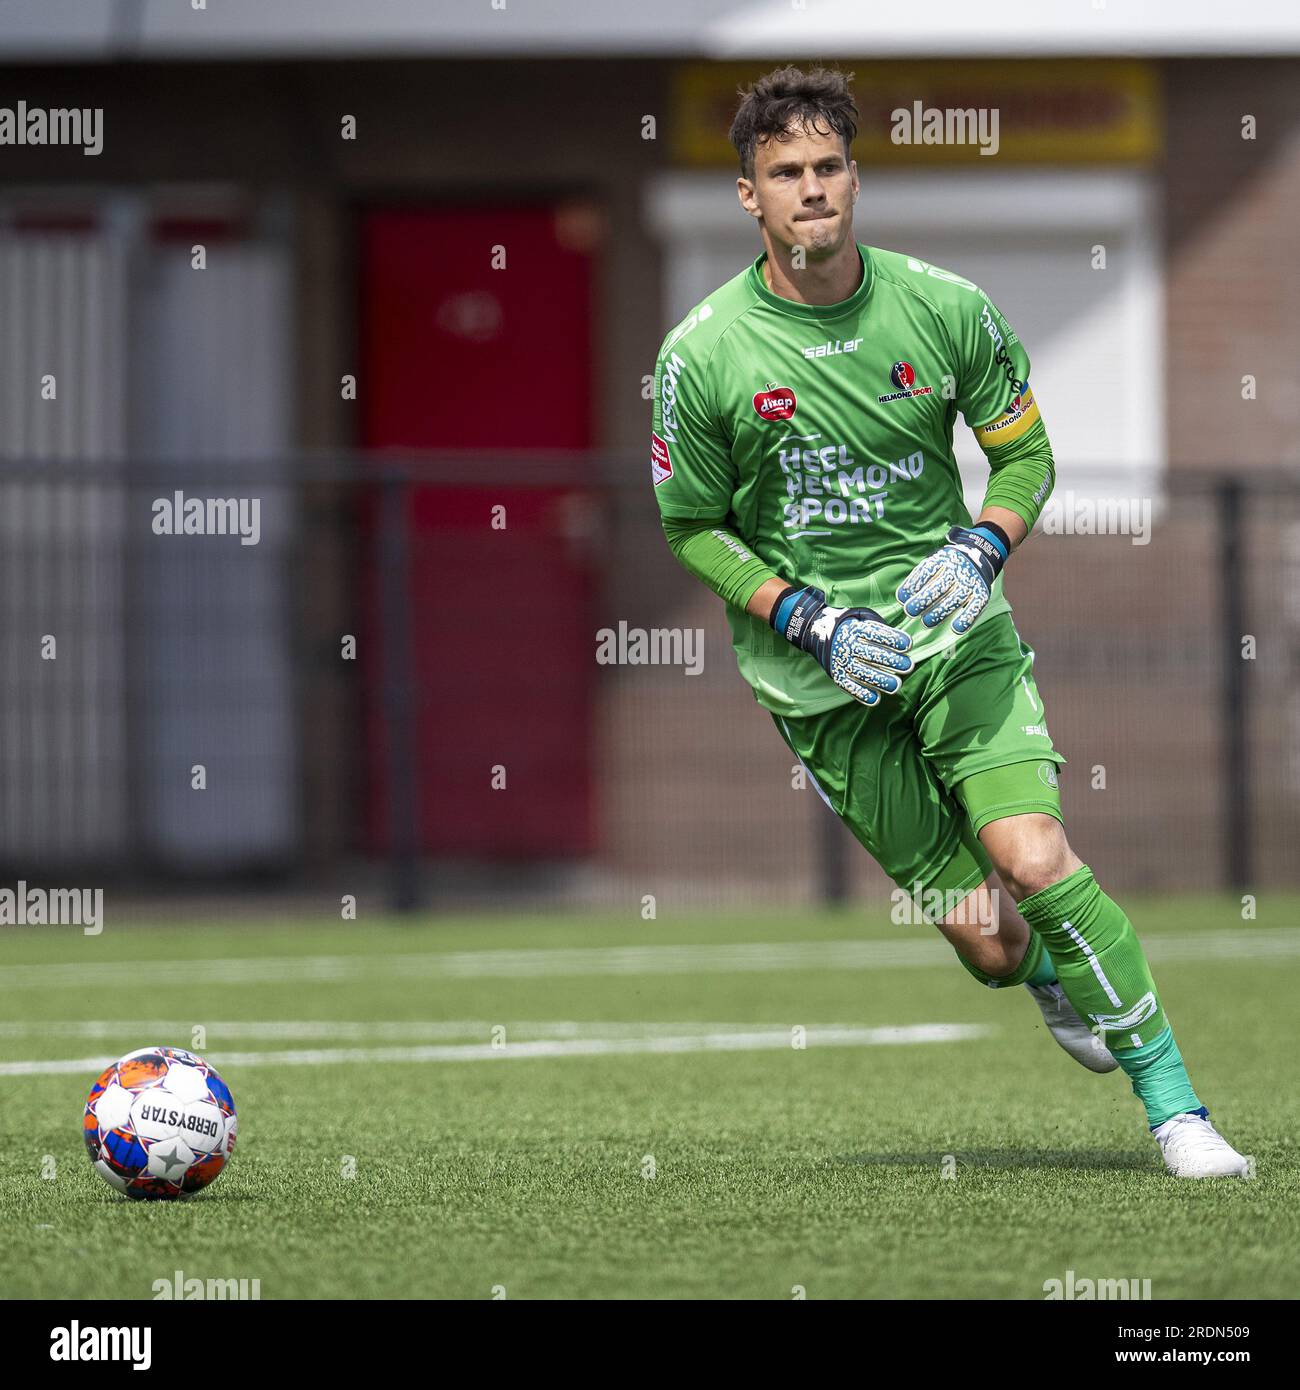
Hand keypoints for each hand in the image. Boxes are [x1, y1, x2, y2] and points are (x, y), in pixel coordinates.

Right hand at [771, 585, 912, 706]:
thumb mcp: (862, 616)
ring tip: (896, 685)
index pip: (877, 634)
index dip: (893, 639)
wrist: (816, 630)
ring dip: (880, 680)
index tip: (908, 645)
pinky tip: (875, 699)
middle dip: (892, 661)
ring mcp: (840, 661)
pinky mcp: (836, 674)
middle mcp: (847, 645)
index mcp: (856, 629)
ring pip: (862, 673)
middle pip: (872, 654)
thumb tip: (902, 641)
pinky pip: (848, 686)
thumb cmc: (850, 625)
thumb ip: (880, 626)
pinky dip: (861, 694)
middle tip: (908, 666)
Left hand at [895, 523, 1010, 633]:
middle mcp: (958, 570)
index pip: (926, 571)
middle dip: (923, 600)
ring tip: (926, 622)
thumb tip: (901, 598)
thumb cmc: (944, 567)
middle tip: (910, 612)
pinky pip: (975, 606)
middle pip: (940, 586)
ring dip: (940, 612)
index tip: (902, 599)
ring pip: (956, 598)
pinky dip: (967, 618)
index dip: (913, 585)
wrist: (977, 555)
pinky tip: (956, 628)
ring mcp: (970, 582)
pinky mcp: (982, 593)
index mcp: (943, 560)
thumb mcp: (931, 564)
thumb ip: (917, 580)